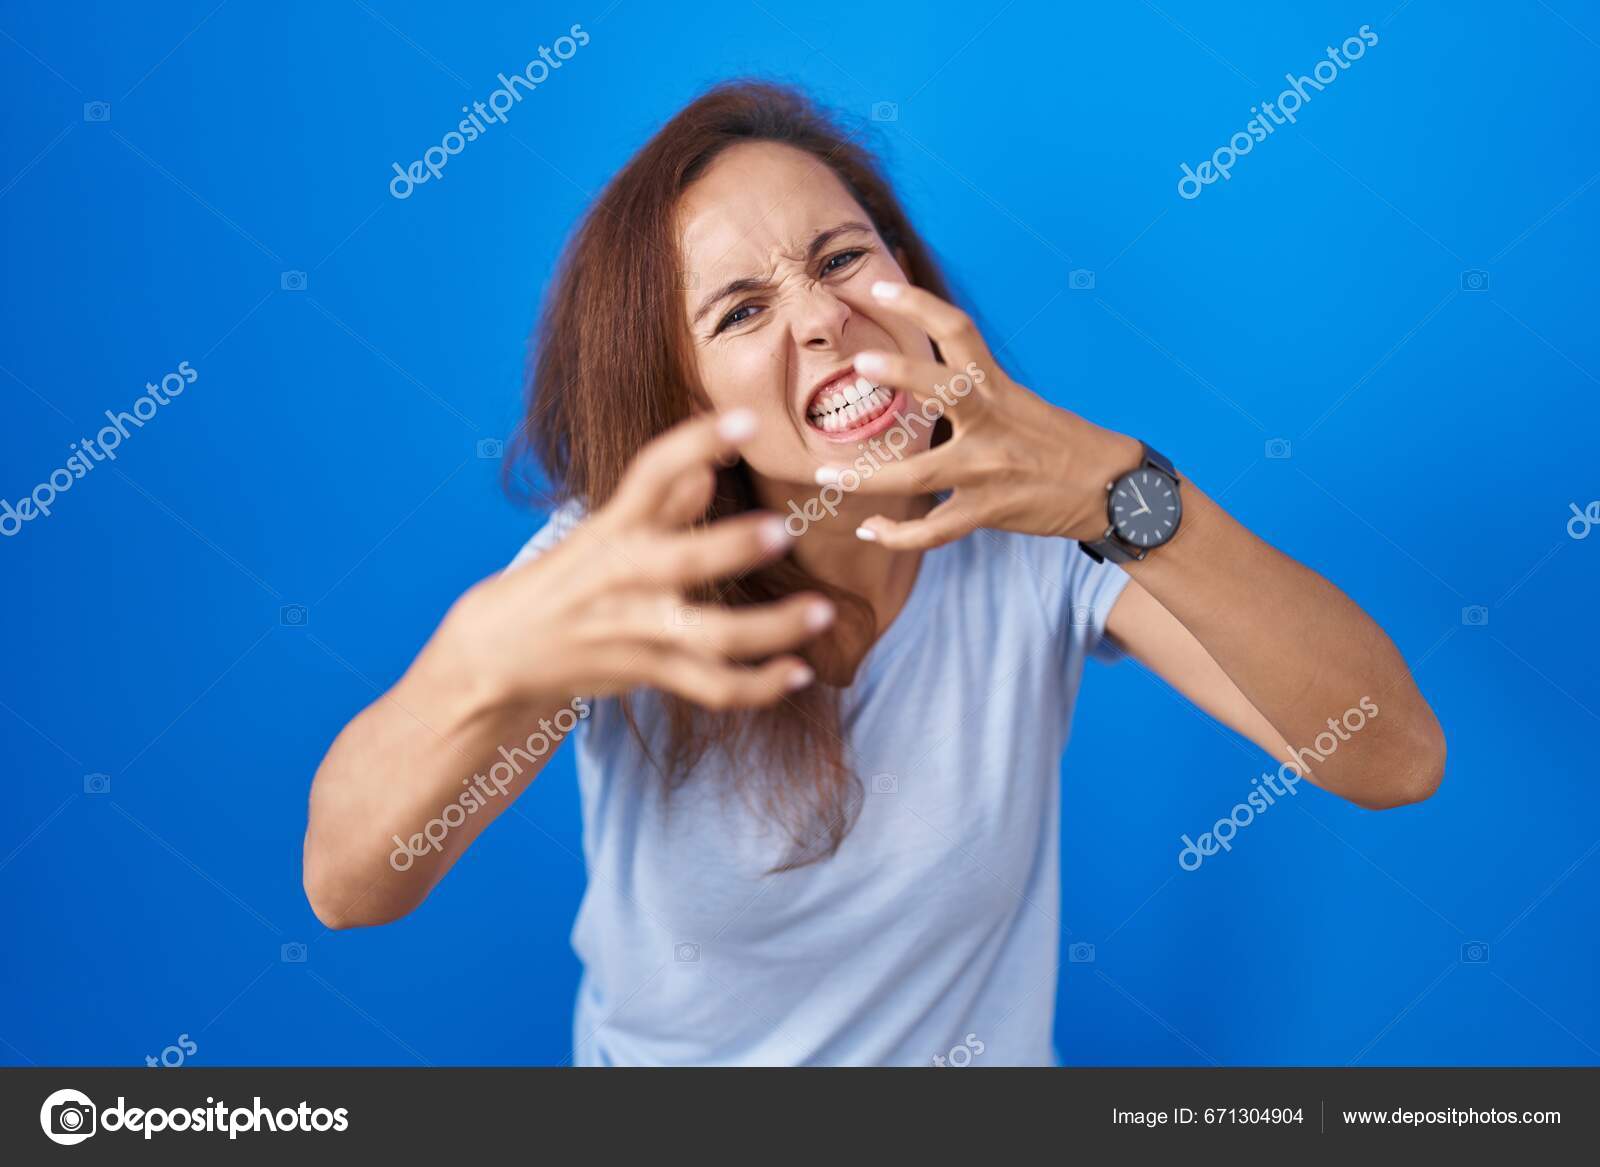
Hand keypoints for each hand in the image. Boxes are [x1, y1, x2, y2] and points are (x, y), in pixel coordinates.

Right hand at [454, 410, 833, 710]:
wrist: (496, 653)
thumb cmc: (562, 581)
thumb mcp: (599, 534)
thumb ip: (657, 504)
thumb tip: (704, 471)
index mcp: (613, 528)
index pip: (651, 473)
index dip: (695, 443)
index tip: (745, 419)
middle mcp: (623, 576)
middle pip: (681, 561)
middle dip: (732, 548)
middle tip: (784, 532)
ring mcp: (635, 629)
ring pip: (709, 636)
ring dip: (770, 630)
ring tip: (822, 614)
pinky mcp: (646, 672)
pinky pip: (709, 686)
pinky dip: (757, 687)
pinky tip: (798, 673)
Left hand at [816, 280, 1141, 549]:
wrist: (1112, 489)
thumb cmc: (1061, 443)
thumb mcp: (1021, 402)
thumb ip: (975, 392)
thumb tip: (927, 380)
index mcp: (998, 388)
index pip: (959, 331)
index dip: (919, 305)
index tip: (878, 287)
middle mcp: (992, 423)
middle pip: (945, 391)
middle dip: (904, 375)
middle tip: (861, 363)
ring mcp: (989, 470)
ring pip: (920, 474)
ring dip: (867, 478)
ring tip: (826, 475)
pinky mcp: (990, 512)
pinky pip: (935, 529)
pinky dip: (899, 535)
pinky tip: (870, 530)